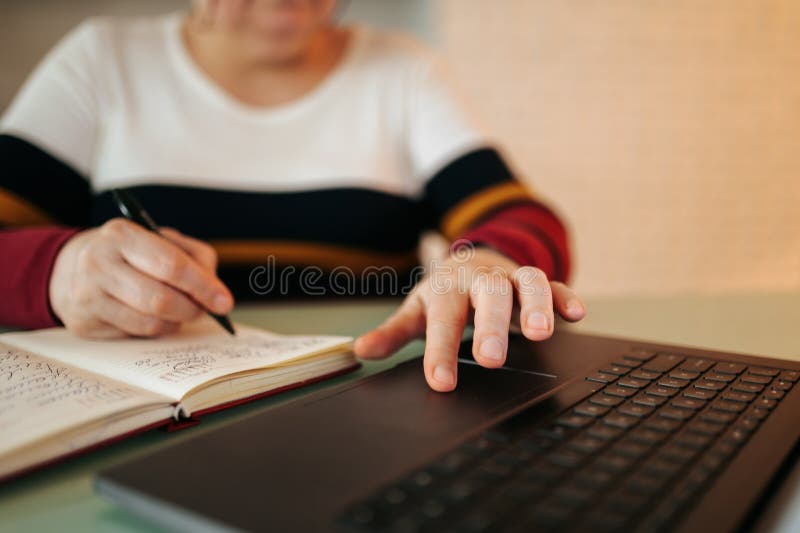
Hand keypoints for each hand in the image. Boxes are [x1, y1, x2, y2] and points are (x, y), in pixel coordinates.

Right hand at [49, 218, 233, 337]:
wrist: (75, 268)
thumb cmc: (133, 254)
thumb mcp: (163, 241)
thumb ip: (196, 258)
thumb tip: (215, 293)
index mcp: (122, 234)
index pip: (172, 265)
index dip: (203, 287)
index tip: (224, 302)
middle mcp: (97, 262)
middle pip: (160, 299)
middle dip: (191, 309)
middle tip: (204, 311)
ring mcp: (86, 295)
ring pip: (149, 322)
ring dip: (175, 322)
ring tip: (179, 312)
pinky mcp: (83, 323)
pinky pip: (135, 335)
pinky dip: (156, 330)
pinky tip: (155, 318)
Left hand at [354, 246, 584, 391]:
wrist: (468, 260)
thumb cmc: (443, 295)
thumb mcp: (417, 311)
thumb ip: (393, 332)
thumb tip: (361, 351)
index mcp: (447, 290)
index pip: (443, 321)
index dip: (441, 353)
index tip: (442, 383)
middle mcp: (480, 281)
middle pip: (488, 296)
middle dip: (491, 326)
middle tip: (491, 359)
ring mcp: (510, 278)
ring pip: (526, 282)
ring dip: (535, 304)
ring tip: (541, 333)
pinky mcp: (533, 282)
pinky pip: (552, 283)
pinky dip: (564, 295)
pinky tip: (575, 313)